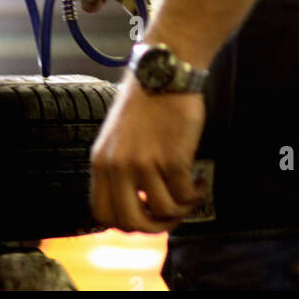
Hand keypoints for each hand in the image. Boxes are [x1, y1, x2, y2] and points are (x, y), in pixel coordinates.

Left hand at [90, 74, 205, 232]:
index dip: (125, 223)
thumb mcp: (116, 138)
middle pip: (130, 221)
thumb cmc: (145, 104)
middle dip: (154, 226)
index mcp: (101, 160)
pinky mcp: (172, 158)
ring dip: (180, 209)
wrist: (164, 72)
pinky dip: (194, 195)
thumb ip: (118, 169)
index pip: (102, 213)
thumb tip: (133, 205)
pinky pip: (184, 196)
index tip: (144, 216)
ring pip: (163, 211)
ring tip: (188, 193)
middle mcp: (117, 165)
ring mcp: (144, 162)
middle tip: (170, 216)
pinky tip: (197, 182)